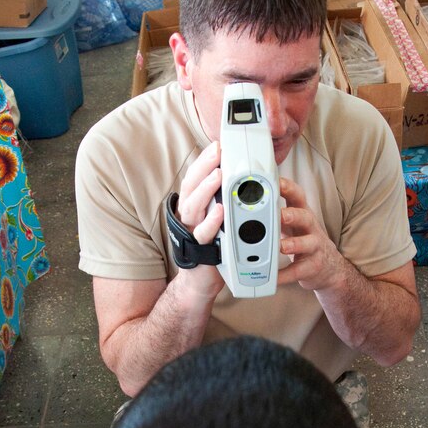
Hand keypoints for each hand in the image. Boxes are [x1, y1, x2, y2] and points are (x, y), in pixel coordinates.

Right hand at [175, 141, 224, 297]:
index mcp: (194, 205)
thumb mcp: (217, 218)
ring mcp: (192, 231)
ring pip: (194, 206)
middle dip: (204, 166)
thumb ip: (222, 200)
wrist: (201, 282)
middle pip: (191, 186)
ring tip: (218, 175)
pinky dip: (211, 222)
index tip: (217, 146)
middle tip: (217, 152)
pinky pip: (203, 234)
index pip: (195, 177)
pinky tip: (220, 211)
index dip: (204, 160)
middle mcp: (189, 216)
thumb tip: (238, 179)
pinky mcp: (199, 249)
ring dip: (207, 189)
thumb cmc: (212, 248)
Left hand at [277, 177, 341, 291]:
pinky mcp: (313, 266)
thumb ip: (276, 213)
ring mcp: (314, 247)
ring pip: (306, 243)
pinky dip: (284, 275)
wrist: (329, 267)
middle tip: (279, 215)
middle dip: (291, 214)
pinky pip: (297, 271)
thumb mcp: (294, 223)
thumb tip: (246, 203)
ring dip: (292, 244)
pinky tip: (273, 277)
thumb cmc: (304, 240)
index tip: (275, 181)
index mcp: (302, 214)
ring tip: (280, 247)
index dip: (288, 187)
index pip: (297, 196)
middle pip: (304, 216)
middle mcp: (310, 227)